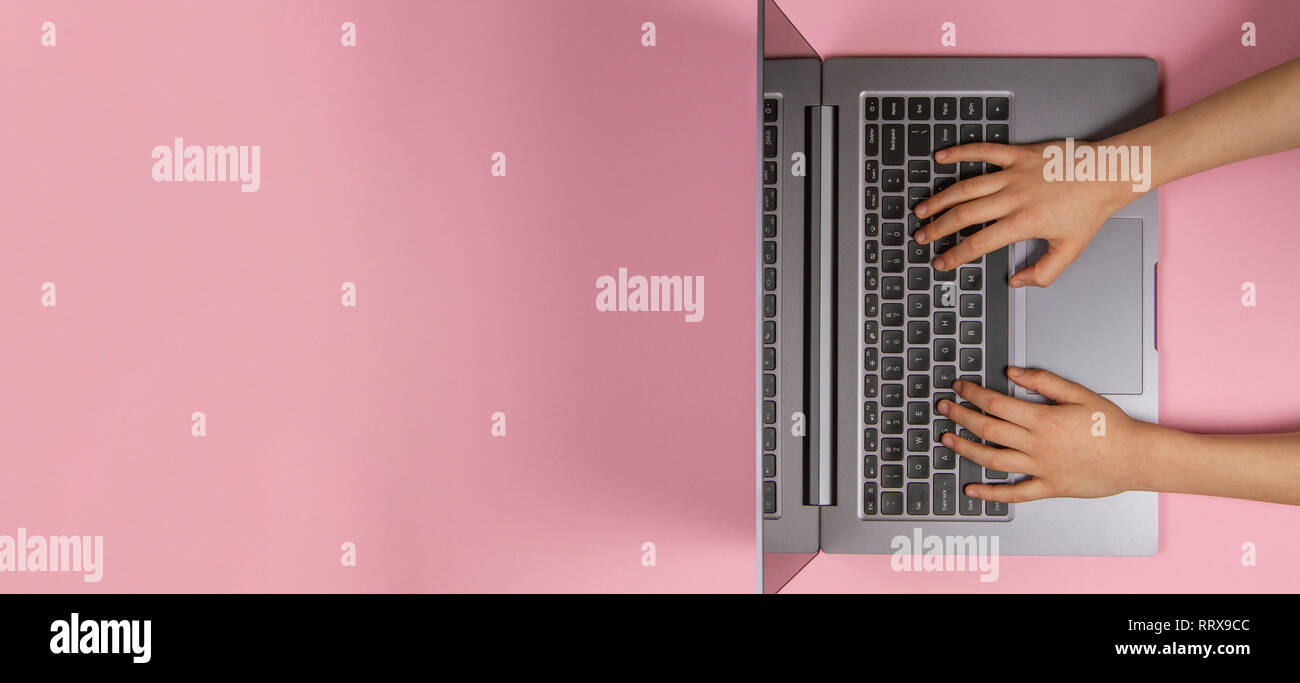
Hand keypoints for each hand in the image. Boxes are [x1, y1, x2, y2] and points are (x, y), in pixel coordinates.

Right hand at [912, 142, 1132, 286]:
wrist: (1108, 174)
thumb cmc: (1091, 209)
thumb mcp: (1071, 249)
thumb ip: (1043, 272)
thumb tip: (1018, 282)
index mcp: (1024, 223)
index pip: (979, 243)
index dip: (955, 255)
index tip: (942, 262)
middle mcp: (1014, 198)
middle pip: (964, 215)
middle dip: (938, 228)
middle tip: (922, 236)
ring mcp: (1014, 174)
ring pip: (967, 187)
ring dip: (940, 199)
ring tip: (922, 209)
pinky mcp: (1019, 155)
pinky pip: (984, 151)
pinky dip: (961, 152)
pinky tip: (942, 157)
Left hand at [935, 367, 1153, 501]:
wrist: (1135, 457)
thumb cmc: (1111, 426)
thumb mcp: (1079, 393)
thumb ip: (1044, 381)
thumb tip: (1013, 372)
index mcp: (1042, 419)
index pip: (995, 403)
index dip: (972, 394)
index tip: (959, 387)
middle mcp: (1036, 444)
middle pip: (987, 429)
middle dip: (961, 417)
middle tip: (944, 408)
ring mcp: (1040, 468)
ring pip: (993, 460)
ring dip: (966, 450)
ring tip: (948, 441)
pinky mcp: (1048, 487)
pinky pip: (1014, 493)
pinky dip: (991, 494)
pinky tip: (972, 491)